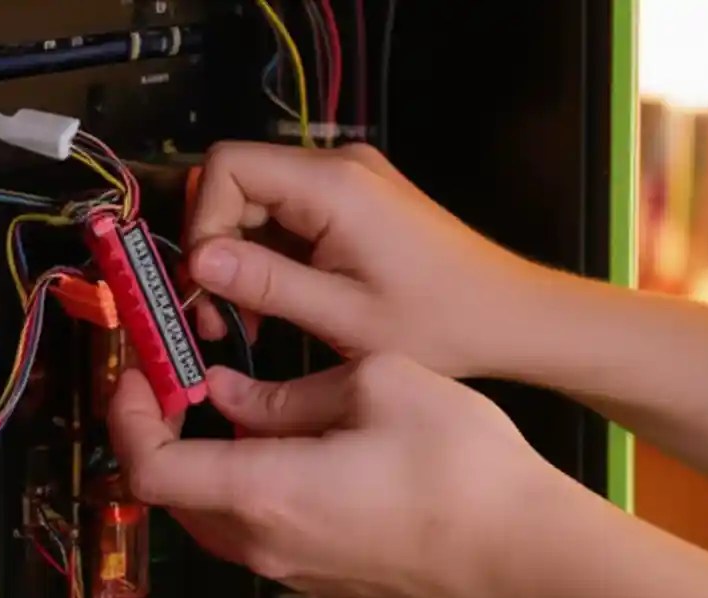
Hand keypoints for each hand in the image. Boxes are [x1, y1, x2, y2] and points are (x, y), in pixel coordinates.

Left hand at [108, 353, 580, 597]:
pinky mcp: (326, 580)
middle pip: (174, 496)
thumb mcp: (380, 384)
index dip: (127, 418)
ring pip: (217, 515)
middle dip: (161, 434)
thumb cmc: (463, 471)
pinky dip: (250, 486)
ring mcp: (295, 572)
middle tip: (177, 380)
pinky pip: (262, 531)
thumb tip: (234, 394)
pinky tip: (293, 447)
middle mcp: (266, 545)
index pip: (149, 468)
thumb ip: (291, 390)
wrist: (528, 563)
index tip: (135, 373)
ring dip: (208, 461)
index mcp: (264, 492)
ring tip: (236, 404)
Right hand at [185, 141, 536, 377]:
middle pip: (239, 182)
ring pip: (260, 202)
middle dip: (216, 246)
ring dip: (241, 258)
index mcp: (334, 186)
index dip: (203, 221)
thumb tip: (198, 260)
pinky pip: (291, 215)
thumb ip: (266, 283)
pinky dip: (272, 257)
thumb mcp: (342, 315)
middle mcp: (339, 167)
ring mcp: (350, 181)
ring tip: (244, 322)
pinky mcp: (357, 201)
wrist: (509, 317)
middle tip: (213, 314)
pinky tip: (277, 306)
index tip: (204, 282)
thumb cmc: (440, 322)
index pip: (228, 166)